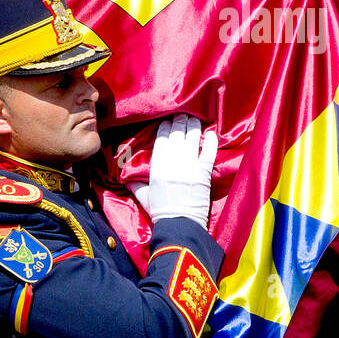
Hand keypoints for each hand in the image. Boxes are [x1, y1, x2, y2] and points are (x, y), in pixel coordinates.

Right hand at [133, 114, 216, 228]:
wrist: (179, 222)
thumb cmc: (160, 211)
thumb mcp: (143, 196)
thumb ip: (136, 184)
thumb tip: (127, 178)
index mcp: (158, 165)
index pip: (161, 138)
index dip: (164, 127)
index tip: (167, 120)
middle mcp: (174, 160)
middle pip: (177, 133)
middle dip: (179, 121)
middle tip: (181, 114)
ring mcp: (191, 164)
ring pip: (193, 137)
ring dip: (193, 125)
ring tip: (194, 118)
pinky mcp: (205, 171)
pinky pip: (209, 151)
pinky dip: (211, 141)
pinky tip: (211, 133)